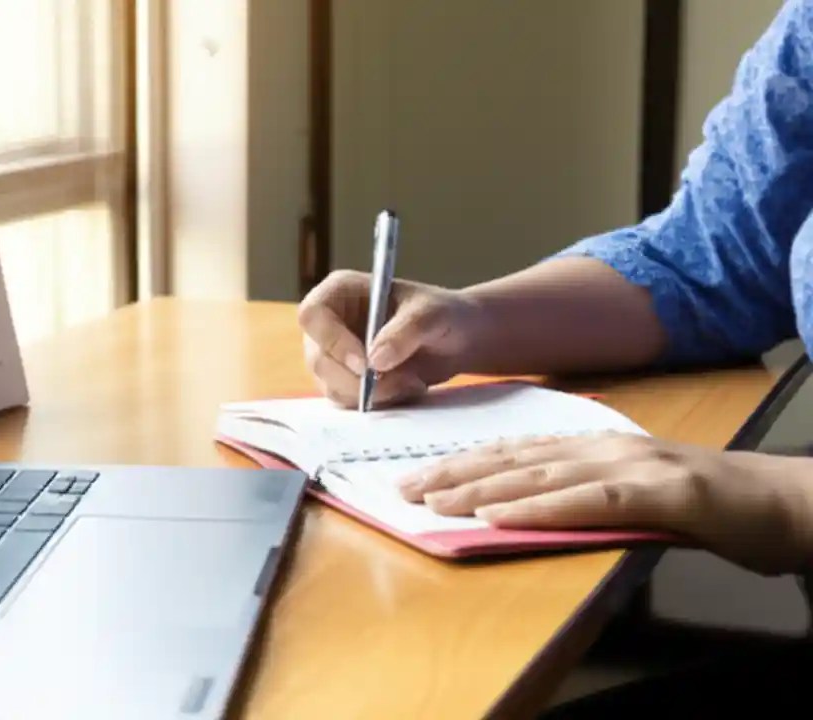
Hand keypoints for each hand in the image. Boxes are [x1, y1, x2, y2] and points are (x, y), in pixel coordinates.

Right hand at [298, 270, 488, 407]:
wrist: (456, 340)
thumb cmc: (443, 314)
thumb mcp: (432, 315)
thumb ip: (405, 332)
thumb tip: (375, 361)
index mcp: (341, 292)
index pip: (313, 315)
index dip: (332, 341)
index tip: (365, 365)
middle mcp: (329, 323)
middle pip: (318, 358)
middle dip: (357, 379)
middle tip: (398, 383)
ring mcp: (333, 354)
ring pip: (331, 385)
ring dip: (371, 394)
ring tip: (411, 383)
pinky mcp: (344, 380)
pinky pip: (346, 400)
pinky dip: (376, 402)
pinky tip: (404, 389)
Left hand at [397, 432, 812, 574]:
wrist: (778, 502)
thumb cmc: (699, 505)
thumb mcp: (624, 493)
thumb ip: (574, 494)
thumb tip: (511, 507)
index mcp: (591, 445)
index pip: (510, 451)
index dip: (459, 462)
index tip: (414, 475)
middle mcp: (602, 447)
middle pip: (512, 458)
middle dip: (452, 474)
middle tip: (402, 489)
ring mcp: (630, 465)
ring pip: (539, 475)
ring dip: (481, 489)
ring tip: (435, 501)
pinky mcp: (658, 492)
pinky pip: (588, 500)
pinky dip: (540, 507)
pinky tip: (502, 514)